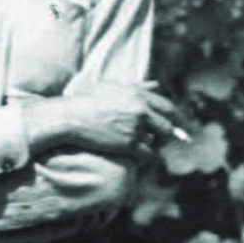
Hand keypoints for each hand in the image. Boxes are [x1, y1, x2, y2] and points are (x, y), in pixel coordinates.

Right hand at [26, 82, 186, 156]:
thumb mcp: (113, 87)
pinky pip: (147, 155)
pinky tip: (134, 156)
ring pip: (156, 141)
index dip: (172, 118)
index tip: (169, 125)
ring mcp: (136, 128)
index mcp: (139, 94)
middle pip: (167, 127)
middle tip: (159, 139)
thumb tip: (157, 85)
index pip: (168, 107)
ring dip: (149, 145)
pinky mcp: (129, 144)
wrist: (71, 117)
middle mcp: (141, 110)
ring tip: (136, 145)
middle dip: (166, 135)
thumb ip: (139, 86)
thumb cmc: (88, 100)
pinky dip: (143, 157)